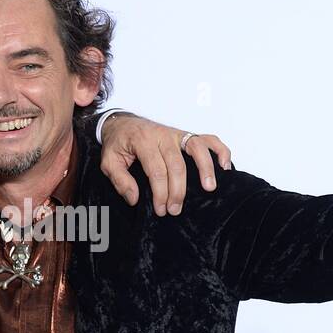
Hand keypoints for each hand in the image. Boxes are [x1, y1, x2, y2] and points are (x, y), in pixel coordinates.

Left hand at [99, 113, 232, 215]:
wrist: (122, 123)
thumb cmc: (118, 144)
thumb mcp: (108, 162)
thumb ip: (120, 180)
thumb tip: (135, 199)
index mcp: (143, 141)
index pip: (156, 170)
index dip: (160, 192)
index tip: (161, 209)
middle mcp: (163, 135)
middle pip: (177, 165)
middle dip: (178, 191)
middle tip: (175, 209)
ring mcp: (177, 134)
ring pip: (197, 148)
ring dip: (205, 168)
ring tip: (209, 188)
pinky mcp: (186, 135)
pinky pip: (208, 139)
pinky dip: (219, 150)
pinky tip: (224, 166)